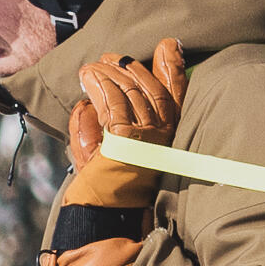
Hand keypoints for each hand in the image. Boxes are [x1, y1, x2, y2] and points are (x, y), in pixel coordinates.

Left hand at [58, 39, 187, 211]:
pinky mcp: (126, 142)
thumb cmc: (102, 188)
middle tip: (108, 58)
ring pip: (129, 93)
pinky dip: (99, 87)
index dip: (172, 67)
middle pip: (150, 88)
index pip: (176, 95)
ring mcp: (148, 140)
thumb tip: (89, 100)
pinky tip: (88, 77)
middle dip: (128, 67)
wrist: (101, 219)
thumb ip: (102, 124)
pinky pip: (113, 104)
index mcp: (166, 139)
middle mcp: (164, 138)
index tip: (167, 45)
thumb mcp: (105, 151)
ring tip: (91, 68)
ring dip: (108, 75)